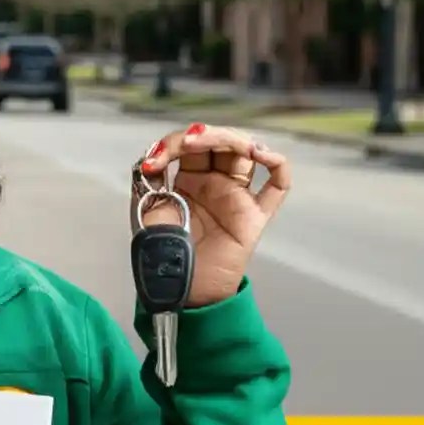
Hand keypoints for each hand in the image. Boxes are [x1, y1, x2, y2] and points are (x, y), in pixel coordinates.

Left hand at [131, 123, 291, 306]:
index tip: (155, 161)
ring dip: (234, 140)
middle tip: (188, 142)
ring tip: (215, 141)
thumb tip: (154, 154)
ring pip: (246, 154)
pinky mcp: (254, 216)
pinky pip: (278, 185)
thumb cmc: (161, 252)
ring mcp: (236, 197)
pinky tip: (260, 154)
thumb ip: (149, 180)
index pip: (188, 147)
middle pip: (219, 143)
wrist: (177, 288)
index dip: (173, 144)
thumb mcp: (145, 209)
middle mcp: (213, 183)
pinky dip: (277, 164)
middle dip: (204, 136)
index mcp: (186, 180)